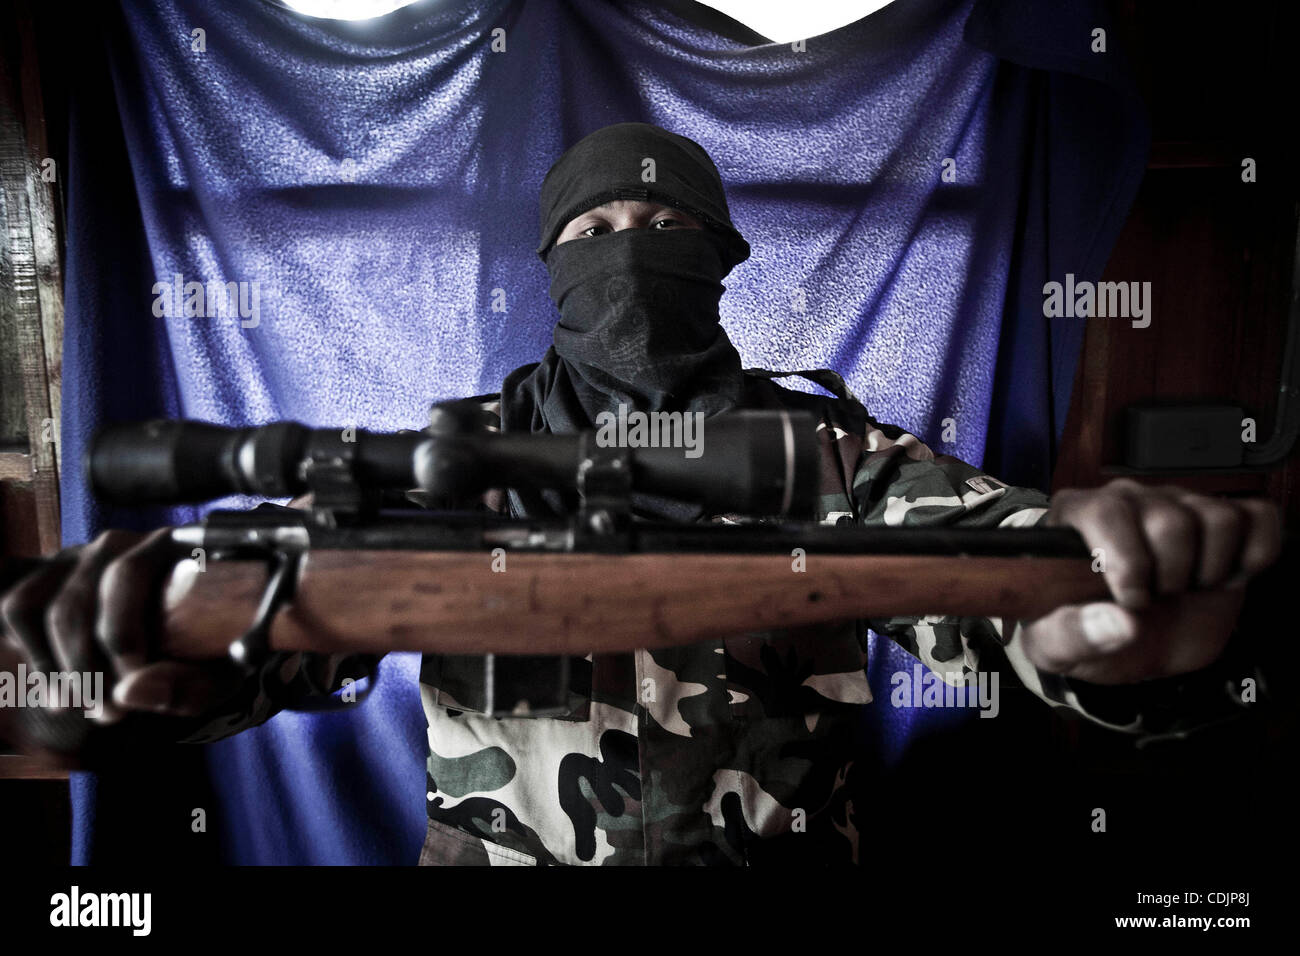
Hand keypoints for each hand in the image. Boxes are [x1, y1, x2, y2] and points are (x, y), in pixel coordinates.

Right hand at [0, 529, 245, 759]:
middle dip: (86, 667)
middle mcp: (122, 542)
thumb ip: (187, 684)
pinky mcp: (51, 578)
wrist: (196, 641)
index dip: (119, 633)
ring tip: (87, 706)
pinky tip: (62, 692)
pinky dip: (33, 656)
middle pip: (79, 599)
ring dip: (56, 668)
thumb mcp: (220, 673)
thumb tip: (130, 694)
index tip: (127, 686)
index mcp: (173, 546)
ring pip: (41, 607)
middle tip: (110, 714)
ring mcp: (81, 557)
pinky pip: (17, 608)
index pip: (127, 574)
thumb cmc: (214, 652)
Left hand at [1018, 479, 1280, 683]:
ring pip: (1219, 519)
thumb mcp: (1056, 645)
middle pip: (1172, 522)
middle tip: (1155, 597)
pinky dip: (1254, 556)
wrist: (1126, 642)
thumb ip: (1072, 635)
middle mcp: (1129, 499)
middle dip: (1170, 575)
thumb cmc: (1085, 631)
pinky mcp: (1224, 519)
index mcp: (1076, 515)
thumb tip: (1120, 622)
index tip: (1131, 600)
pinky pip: (1260, 518)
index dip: (1127, 563)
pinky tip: (1222, 578)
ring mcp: (1179, 504)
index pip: (1108, 513)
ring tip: (1183, 587)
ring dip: (1209, 570)